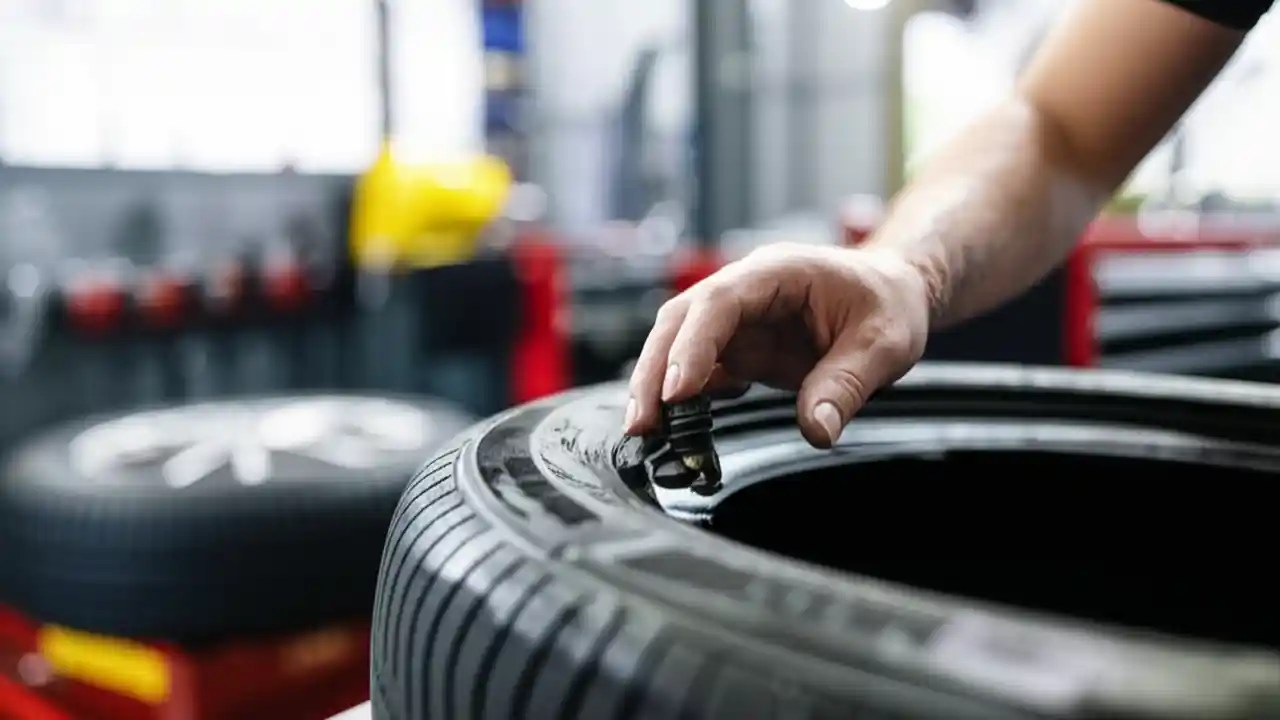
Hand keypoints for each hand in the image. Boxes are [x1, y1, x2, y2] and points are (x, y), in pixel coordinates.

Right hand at [623, 243, 930, 447]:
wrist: (892, 295)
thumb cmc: (887, 304)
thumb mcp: (885, 344)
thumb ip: (847, 385)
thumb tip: (816, 431)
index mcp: (777, 272)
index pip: (719, 302)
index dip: (693, 345)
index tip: (677, 391)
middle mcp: (747, 291)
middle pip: (681, 321)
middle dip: (654, 370)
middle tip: (641, 422)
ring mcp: (738, 320)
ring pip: (678, 344)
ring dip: (657, 385)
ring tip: (644, 429)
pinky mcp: (740, 348)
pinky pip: (700, 370)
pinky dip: (683, 397)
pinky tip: (678, 427)